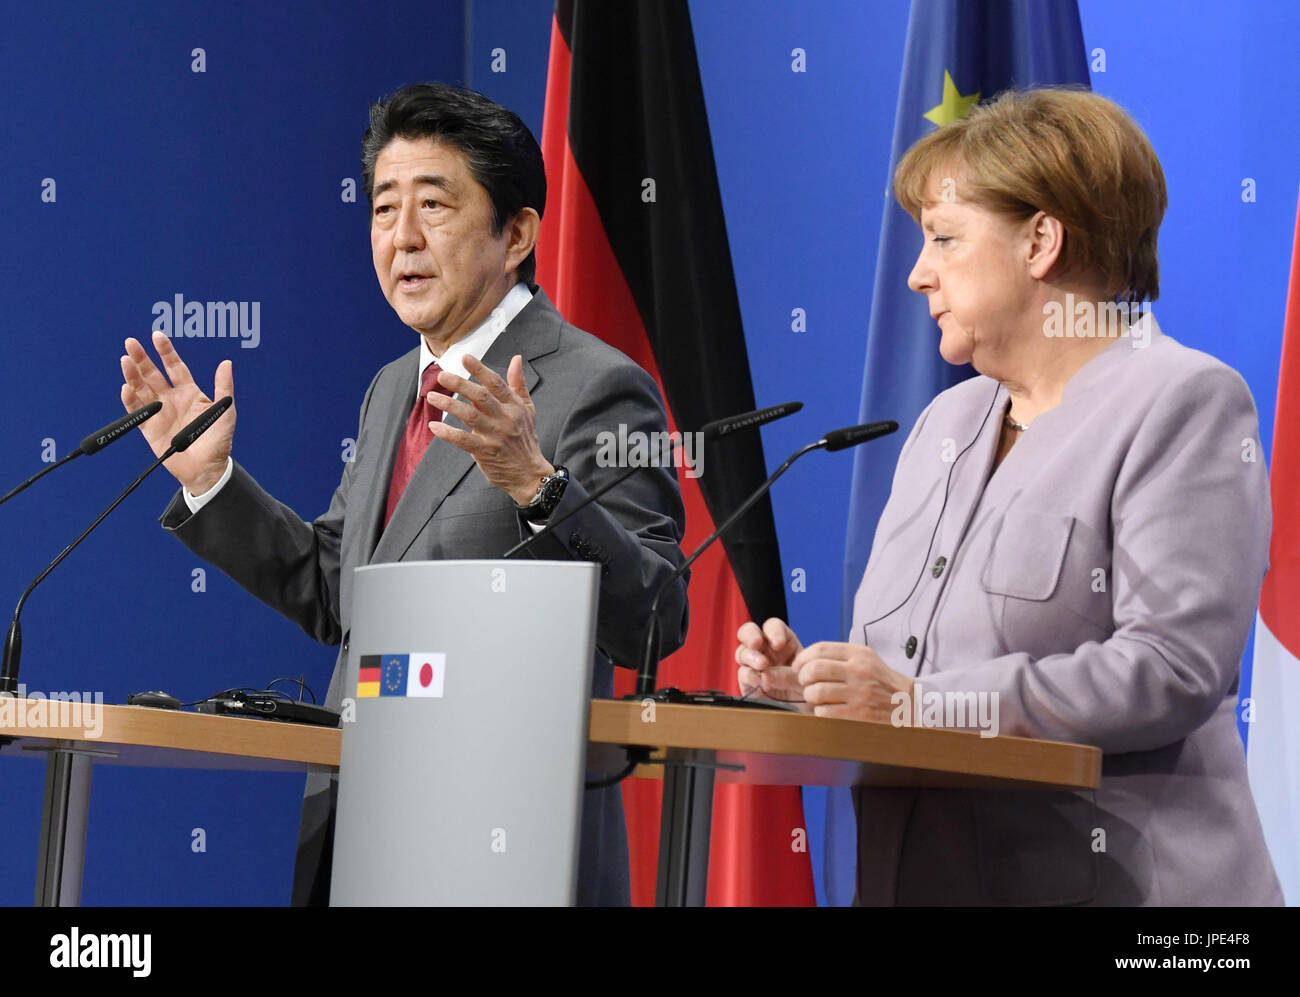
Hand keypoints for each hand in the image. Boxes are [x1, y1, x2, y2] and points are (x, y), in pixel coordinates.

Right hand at [120, 332, 234, 494]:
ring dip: (132, 375)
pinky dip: (131, 401)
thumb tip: (227, 363)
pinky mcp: (149, 429)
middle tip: (131, 343)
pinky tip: (126, 388)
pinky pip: (137, 412)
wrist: (207, 468)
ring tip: (125, 361)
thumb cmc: (218, 440)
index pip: (175, 366)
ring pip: (142, 389)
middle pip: (153, 374)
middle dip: (142, 359)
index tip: (157, 336)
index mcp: (189, 392)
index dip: (166, 351)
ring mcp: (159, 413)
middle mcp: (171, 399)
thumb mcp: (226, 412)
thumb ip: (224, 388)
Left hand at [426, 353, 552, 504]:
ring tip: (432, 397)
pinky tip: (434, 427)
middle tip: (442, 376)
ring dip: (449, 405)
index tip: (465, 358)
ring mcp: (496, 435)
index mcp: (514, 406)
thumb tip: (516, 359)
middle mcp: (506, 418)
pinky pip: (464, 440)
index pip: (496, 383)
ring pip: (470, 416)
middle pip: (481, 397)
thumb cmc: (526, 439)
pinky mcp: (486, 451)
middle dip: (460, 384)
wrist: (529, 473)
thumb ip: (518, 384)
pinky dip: (448, 433)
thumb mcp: (527, 409)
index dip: (480, 369)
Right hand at [735, 618, 808, 709]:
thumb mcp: (805, 678)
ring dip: (750, 656)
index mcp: (783, 641)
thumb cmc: (809, 689)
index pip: (773, 626)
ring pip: (742, 652)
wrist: (805, 712)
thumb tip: (767, 673)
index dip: (773, 631)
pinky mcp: (748, 681)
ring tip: (762, 666)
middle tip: (756, 644)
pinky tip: (760, 682)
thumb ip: (788, 674)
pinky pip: (743, 673)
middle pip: (749, 632)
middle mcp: (766, 650)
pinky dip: (750, 676)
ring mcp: (755, 664)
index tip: (778, 644)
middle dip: (750, 635)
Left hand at [792, 642, 913, 720]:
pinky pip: (824, 712)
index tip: (798, 667)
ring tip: (817, 698)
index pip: (820, 649)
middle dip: (803, 678)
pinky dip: (821, 712)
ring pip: (815, 692)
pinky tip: (829, 710)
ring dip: (811, 697)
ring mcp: (859, 694)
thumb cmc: (881, 683)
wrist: (911, 706)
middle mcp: (859, 671)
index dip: (802, 659)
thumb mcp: (866, 660)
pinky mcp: (858, 715)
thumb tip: (805, 660)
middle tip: (806, 684)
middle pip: (813, 670)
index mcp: (859, 654)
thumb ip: (839, 657)